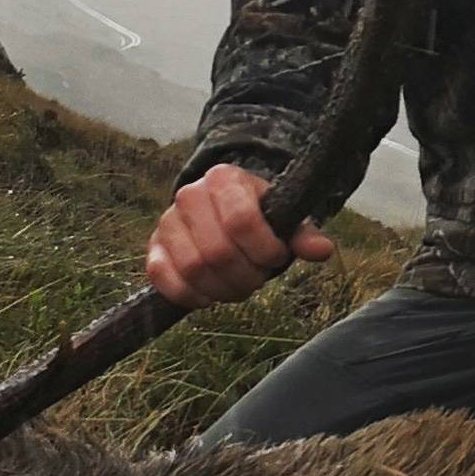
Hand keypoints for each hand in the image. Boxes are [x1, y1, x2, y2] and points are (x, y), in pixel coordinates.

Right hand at [144, 167, 333, 305]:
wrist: (219, 211)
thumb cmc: (258, 218)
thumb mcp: (284, 219)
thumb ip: (303, 235)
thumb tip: (321, 250)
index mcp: (224, 179)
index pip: (242, 221)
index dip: (264, 249)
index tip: (276, 257)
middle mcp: (190, 194)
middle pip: (217, 251)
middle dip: (245, 276)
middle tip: (257, 279)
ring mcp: (168, 221)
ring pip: (192, 269)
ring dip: (221, 289)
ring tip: (237, 287)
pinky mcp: (153, 247)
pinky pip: (162, 278)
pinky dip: (188, 295)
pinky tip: (208, 296)